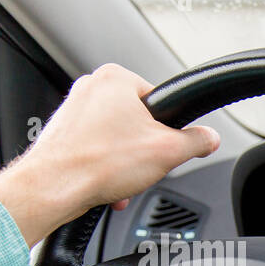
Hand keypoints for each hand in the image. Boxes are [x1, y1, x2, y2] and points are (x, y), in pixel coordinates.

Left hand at [0, 64, 218, 245]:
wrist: (55, 187)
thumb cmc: (99, 163)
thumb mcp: (169, 151)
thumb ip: (197, 141)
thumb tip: (209, 138)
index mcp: (116, 78)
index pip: (162, 102)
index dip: (170, 130)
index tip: (167, 147)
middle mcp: (92, 87)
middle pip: (140, 122)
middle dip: (146, 150)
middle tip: (144, 166)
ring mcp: (74, 109)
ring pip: (119, 138)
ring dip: (127, 163)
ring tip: (123, 178)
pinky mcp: (65, 131)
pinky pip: (98, 148)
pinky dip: (107, 167)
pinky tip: (108, 183)